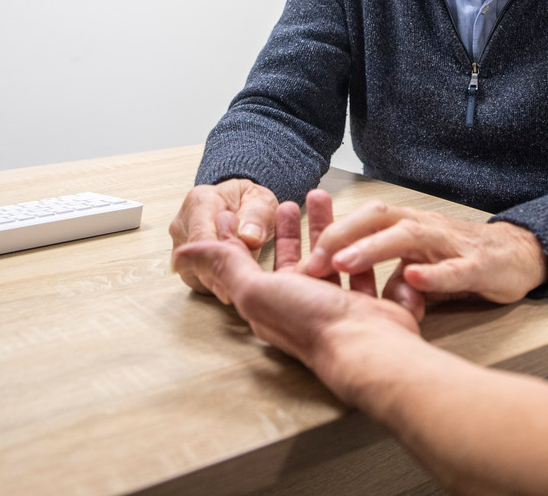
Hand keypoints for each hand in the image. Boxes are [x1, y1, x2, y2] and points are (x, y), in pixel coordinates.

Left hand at [175, 190, 421, 401]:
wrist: (366, 346)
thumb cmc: (309, 321)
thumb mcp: (255, 289)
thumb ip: (224, 267)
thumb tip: (181, 254)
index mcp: (270, 303)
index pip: (250, 266)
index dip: (243, 238)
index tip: (241, 211)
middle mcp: (301, 305)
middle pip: (291, 260)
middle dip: (288, 230)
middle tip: (289, 202)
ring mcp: (334, 305)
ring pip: (327, 259)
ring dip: (323, 229)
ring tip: (322, 200)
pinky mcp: (365, 303)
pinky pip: (360, 271)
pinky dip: (358, 250)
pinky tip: (360, 232)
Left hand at [301, 201, 547, 305]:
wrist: (519, 255)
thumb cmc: (462, 256)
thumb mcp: (419, 261)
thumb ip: (390, 273)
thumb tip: (354, 291)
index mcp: (406, 226)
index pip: (362, 221)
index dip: (331, 237)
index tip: (302, 260)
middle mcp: (424, 227)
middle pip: (377, 220)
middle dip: (342, 237)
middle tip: (312, 261)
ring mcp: (451, 244)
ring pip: (409, 237)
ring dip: (374, 249)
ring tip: (345, 262)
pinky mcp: (478, 266)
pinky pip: (454, 269)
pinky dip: (433, 274)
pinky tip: (413, 280)